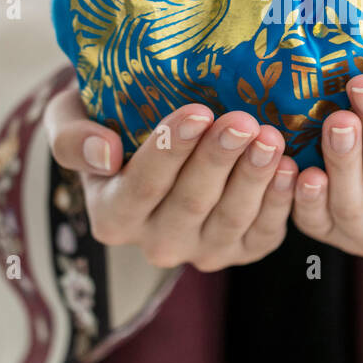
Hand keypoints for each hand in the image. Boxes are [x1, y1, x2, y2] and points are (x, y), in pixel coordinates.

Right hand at [44, 81, 296, 270]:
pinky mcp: (243, 250)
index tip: (198, 112)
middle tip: (243, 121)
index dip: (170, 152)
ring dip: (254, 179)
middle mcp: (155, 243)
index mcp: (111, 216)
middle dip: (218, 160)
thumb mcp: (70, 118)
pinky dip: (280, 203)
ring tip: (270, 138)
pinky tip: (292, 168)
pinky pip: (264, 234)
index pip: (141, 187)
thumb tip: (104, 153)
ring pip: (231, 220)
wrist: (147, 130)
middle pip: (191, 203)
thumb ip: (72, 138)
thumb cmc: (108, 117)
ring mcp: (203, 251)